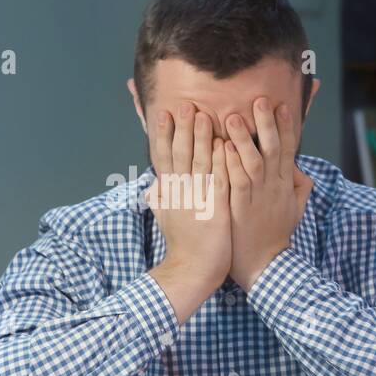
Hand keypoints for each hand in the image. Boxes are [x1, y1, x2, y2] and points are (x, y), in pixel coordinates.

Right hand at [146, 103, 231, 322]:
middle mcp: (180, 192)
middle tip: (185, 105)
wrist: (192, 270)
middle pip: (179, 154)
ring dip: (201, 138)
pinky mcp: (214, 208)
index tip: (164, 114)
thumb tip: (154, 186)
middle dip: (182, 128)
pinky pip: (217, 179)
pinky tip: (222, 144)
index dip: (164, 135)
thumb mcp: (165, 219)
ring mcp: (196, 199)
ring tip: (203, 115)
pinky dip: (218, 161)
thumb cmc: (182, 246)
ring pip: (198, 162)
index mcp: (168, 193)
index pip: (163, 157)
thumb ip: (160, 199)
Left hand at [224, 98, 312, 290]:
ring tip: (234, 118)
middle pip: (272, 150)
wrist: (264, 265)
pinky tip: (222, 148)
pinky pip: (235, 181)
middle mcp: (273, 187)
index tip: (282, 105)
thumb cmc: (274, 234)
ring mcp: (257, 197)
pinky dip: (230, 163)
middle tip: (260, 100)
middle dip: (267, 124)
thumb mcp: (294, 209)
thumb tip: (300, 167)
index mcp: (286, 184)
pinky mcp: (239, 208)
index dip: (286, 127)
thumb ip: (299, 186)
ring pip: (252, 162)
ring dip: (244, 139)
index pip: (288, 149)